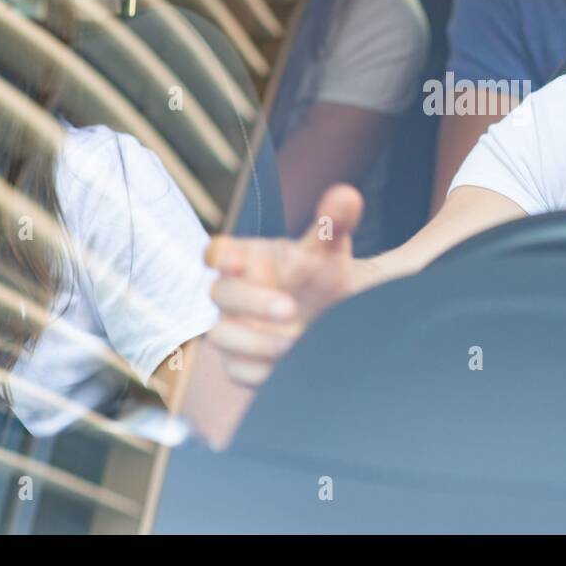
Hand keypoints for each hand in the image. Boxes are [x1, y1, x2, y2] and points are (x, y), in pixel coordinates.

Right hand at [204, 184, 362, 387]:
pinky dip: (262, 369)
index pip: (217, 251)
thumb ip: (334, 222)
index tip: (234, 261)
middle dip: (250, 302)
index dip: (220, 256)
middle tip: (290, 308)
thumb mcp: (330, 249)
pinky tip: (293, 363)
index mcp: (248, 259)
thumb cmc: (321, 275)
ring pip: (221, 336)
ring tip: (299, 341)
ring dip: (257, 340)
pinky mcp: (242, 362)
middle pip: (218, 294)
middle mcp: (234, 293)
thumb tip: (348, 196)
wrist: (336, 316)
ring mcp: (234, 328)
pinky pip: (239, 370)